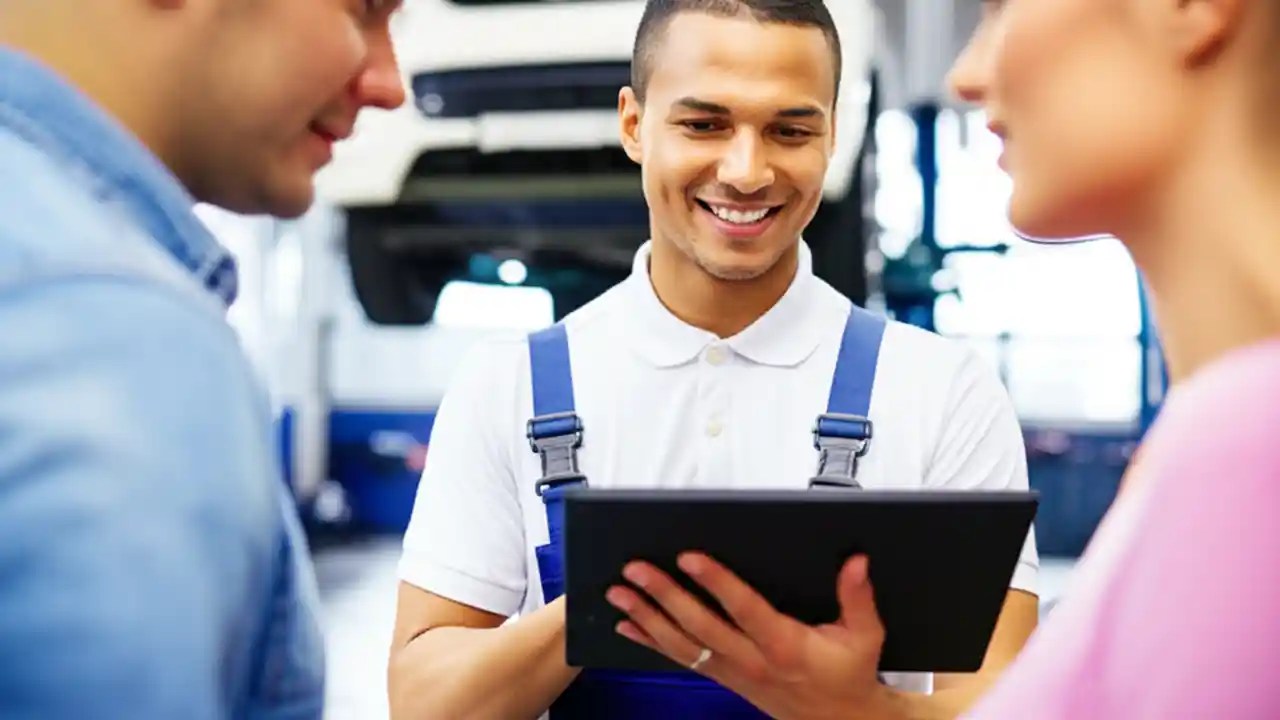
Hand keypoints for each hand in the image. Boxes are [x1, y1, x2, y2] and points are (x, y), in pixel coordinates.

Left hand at [606, 553, 899, 719]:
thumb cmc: (849, 674)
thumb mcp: (865, 636)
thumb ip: (858, 597)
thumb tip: (857, 562)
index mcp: (784, 645)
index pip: (743, 609)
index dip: (716, 583)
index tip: (689, 558)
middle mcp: (752, 660)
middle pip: (700, 626)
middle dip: (664, 596)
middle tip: (636, 570)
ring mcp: (734, 672)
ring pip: (682, 644)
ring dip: (647, 618)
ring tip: (619, 593)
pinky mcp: (724, 678)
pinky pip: (682, 659)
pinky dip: (651, 642)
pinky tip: (627, 626)